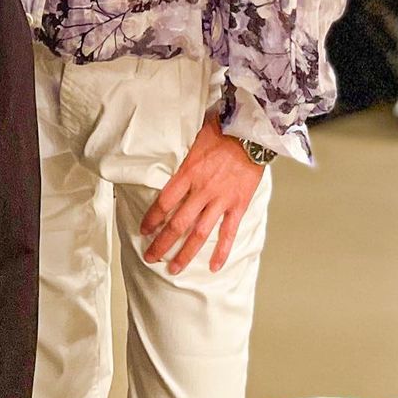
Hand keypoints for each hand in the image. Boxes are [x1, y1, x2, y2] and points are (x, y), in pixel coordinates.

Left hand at [139, 111, 263, 274]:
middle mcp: (202, 190)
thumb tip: (164, 150)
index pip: (164, 202)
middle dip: (162, 244)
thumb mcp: (193, 136)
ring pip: (199, 233)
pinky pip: (229, 232)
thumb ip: (181, 152)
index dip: (152, 219)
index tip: (144, 230)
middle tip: (151, 257)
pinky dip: (222, 251)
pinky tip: (214, 267)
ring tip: (174, 269)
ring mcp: (221, 200)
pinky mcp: (239, 204)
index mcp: (188, 172)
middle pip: (177, 224)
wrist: (253, 131)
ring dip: (186, 254)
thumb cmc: (223, 128)